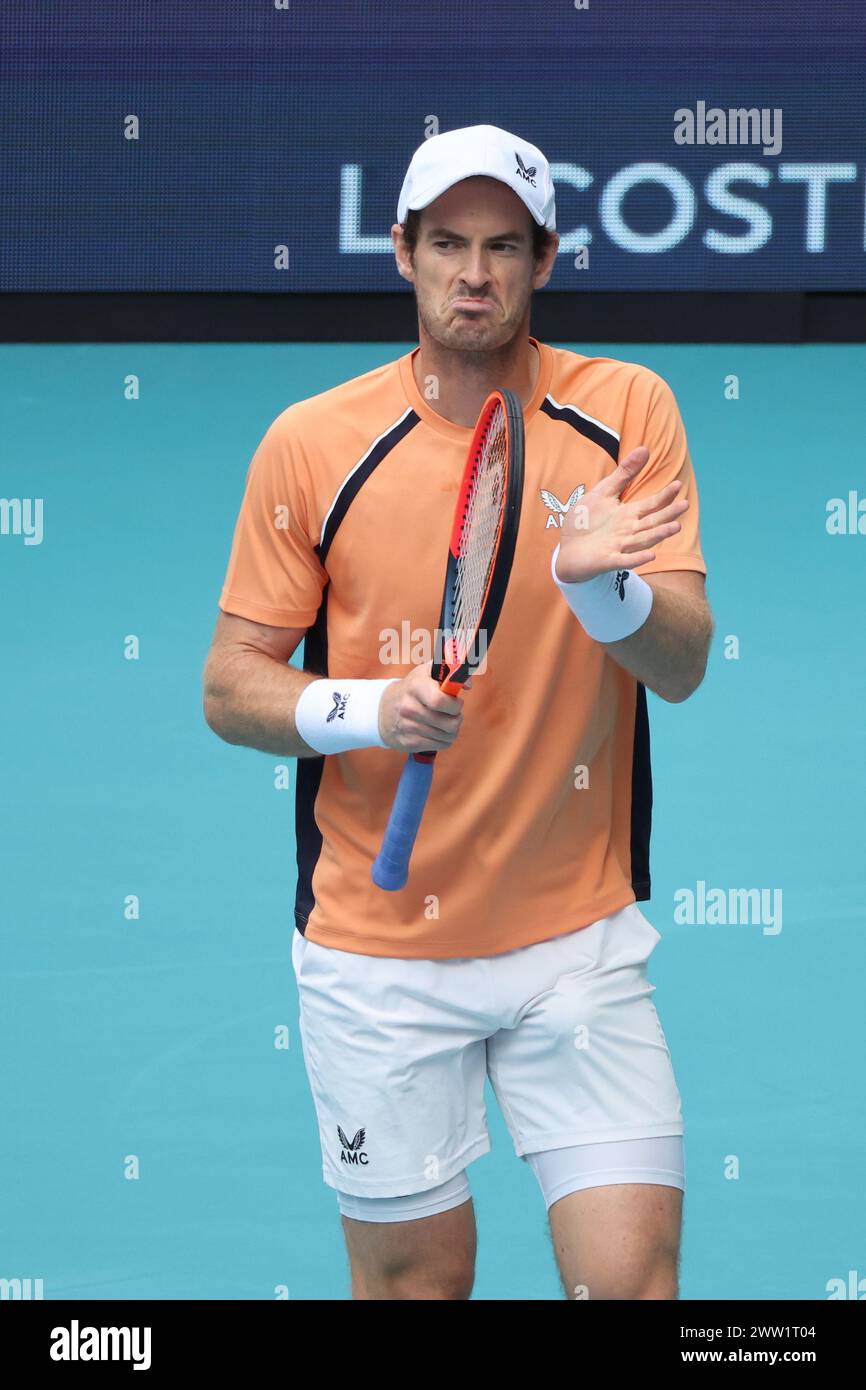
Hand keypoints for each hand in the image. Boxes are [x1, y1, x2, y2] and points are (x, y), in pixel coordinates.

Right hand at [378, 664, 473, 751]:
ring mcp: (407, 727)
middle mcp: (409, 708)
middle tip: (452, 714)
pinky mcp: (408, 743)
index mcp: (415, 686)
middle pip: (449, 723)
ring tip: (445, 722)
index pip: (440, 701)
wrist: (382, 710)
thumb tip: (467, 685)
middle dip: (457, 719)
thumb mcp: (426, 673)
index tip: (456, 703)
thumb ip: (450, 671)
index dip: (455, 705)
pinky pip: (440, 745)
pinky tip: (438, 732)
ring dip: (452, 730)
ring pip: (448, 736)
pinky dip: (444, 740)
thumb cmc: (411, 689)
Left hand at [553, 446, 688, 583]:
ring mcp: (620, 546)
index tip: (677, 484)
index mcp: (629, 514)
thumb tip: (645, 449)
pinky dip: (637, 558)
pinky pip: (625, 560)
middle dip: (668, 514)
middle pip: (653, 522)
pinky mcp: (608, 560)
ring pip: (644, 540)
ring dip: (659, 534)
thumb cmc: (586, 521)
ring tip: (676, 527)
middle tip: (685, 504)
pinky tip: (651, 555)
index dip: (664, 496)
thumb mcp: (603, 493)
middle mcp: (629, 530)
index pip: (651, 504)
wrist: (566, 549)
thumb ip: (623, 474)